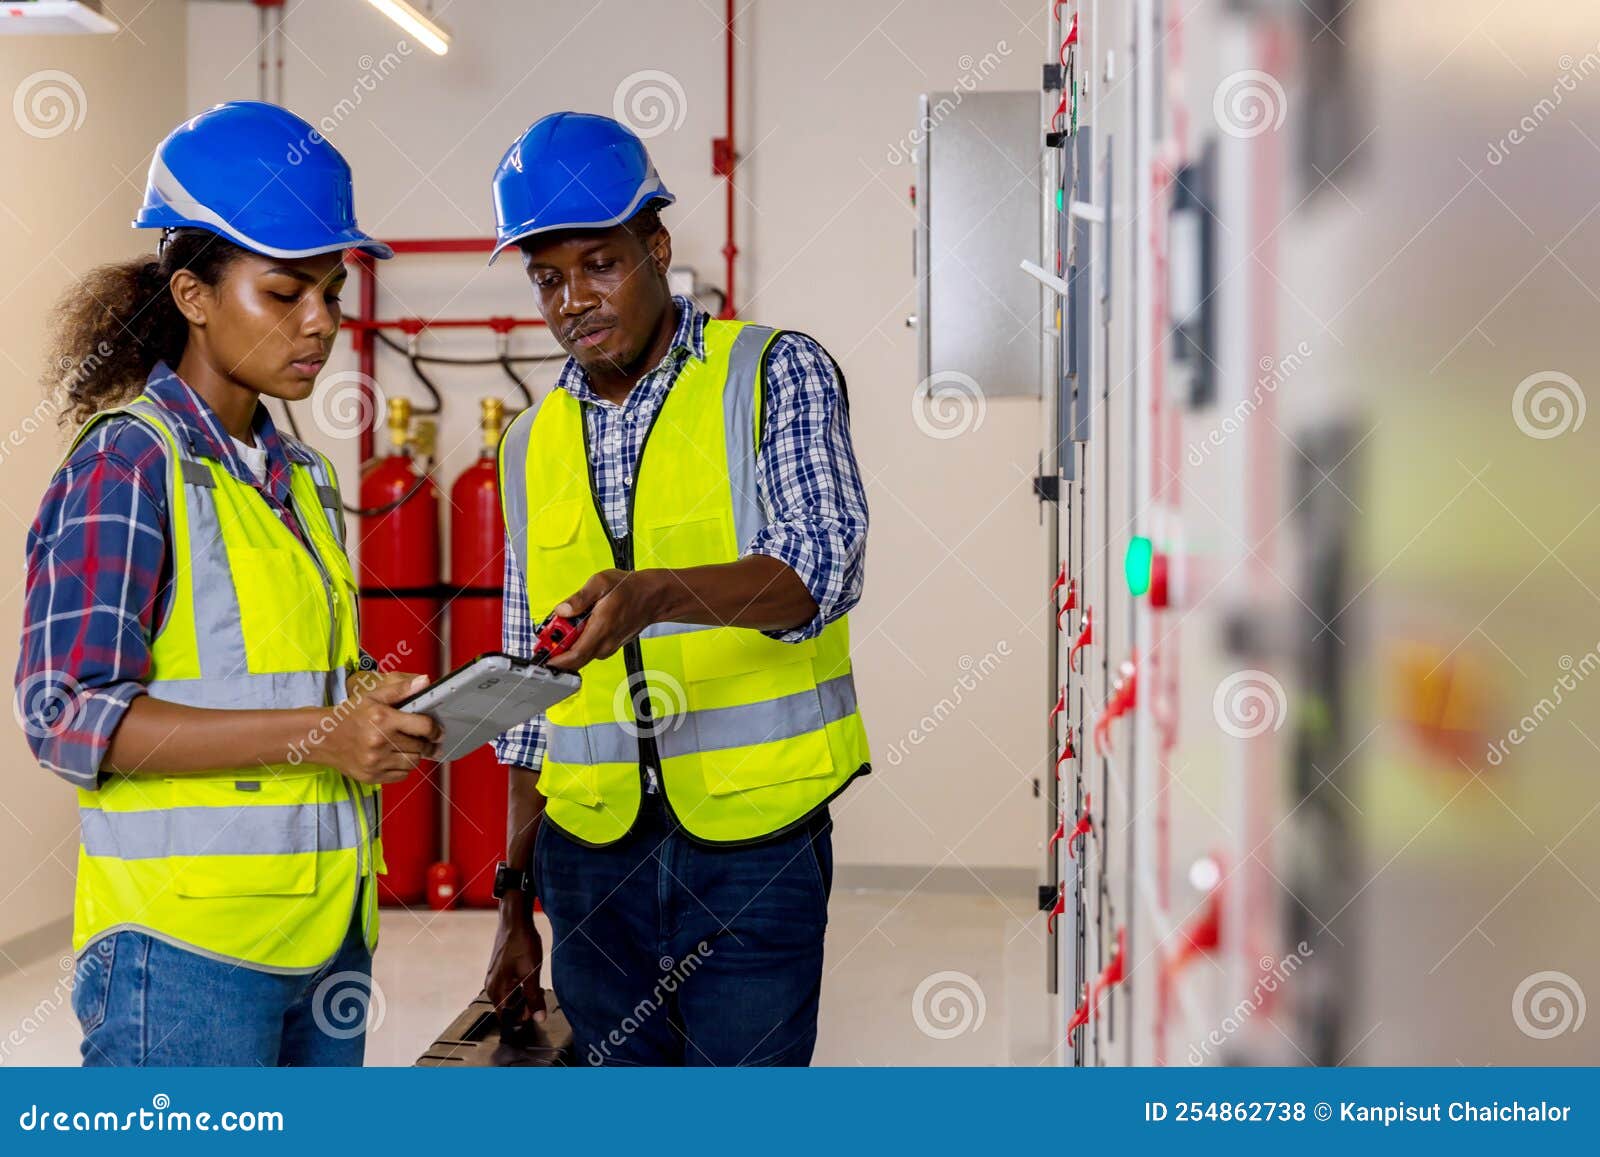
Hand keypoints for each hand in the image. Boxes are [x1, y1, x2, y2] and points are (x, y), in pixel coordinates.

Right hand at [318, 674, 442, 784]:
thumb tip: (425, 681)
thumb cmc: (349, 715)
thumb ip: (400, 689)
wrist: (323, 737)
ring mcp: (375, 762)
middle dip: (425, 743)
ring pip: (413, 763)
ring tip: (409, 747)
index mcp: (383, 719)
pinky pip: (401, 775)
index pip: (423, 727)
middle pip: (420, 747)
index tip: (437, 731)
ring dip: (415, 755)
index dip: (435, 730)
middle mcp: (379, 742)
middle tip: (425, 739)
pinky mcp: (371, 777)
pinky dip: (403, 768)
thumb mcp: (372, 696)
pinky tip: (396, 757)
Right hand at [486, 903, 546, 1029]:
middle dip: (524, 1007)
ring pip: (509, 996)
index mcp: (496, 989)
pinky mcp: (498, 969)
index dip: (520, 1020)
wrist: (515, 920)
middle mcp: (491, 985)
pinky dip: (519, 987)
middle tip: (539, 999)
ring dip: (523, 997)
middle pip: (507, 1008)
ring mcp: (493, 977)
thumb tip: (539, 1018)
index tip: (534, 1017)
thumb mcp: (531, 972)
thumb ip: (534, 997)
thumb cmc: (521, 943)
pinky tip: (530, 978)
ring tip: (536, 988)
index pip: (505, 1017)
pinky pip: (508, 986)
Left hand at [545, 569, 663, 670]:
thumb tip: (562, 610)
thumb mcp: (600, 582)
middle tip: (550, 634)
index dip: (555, 660)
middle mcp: (604, 643)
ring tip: (566, 626)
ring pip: (581, 655)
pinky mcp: (610, 646)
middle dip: (558, 651)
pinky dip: (579, 643)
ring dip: (568, 645)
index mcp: (600, 629)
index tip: (542, 652)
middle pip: (574, 659)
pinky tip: (579, 628)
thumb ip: (579, 598)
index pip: (574, 656)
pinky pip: (589, 650)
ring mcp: (608, 647)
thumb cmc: (629, 589)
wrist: (652, 597)